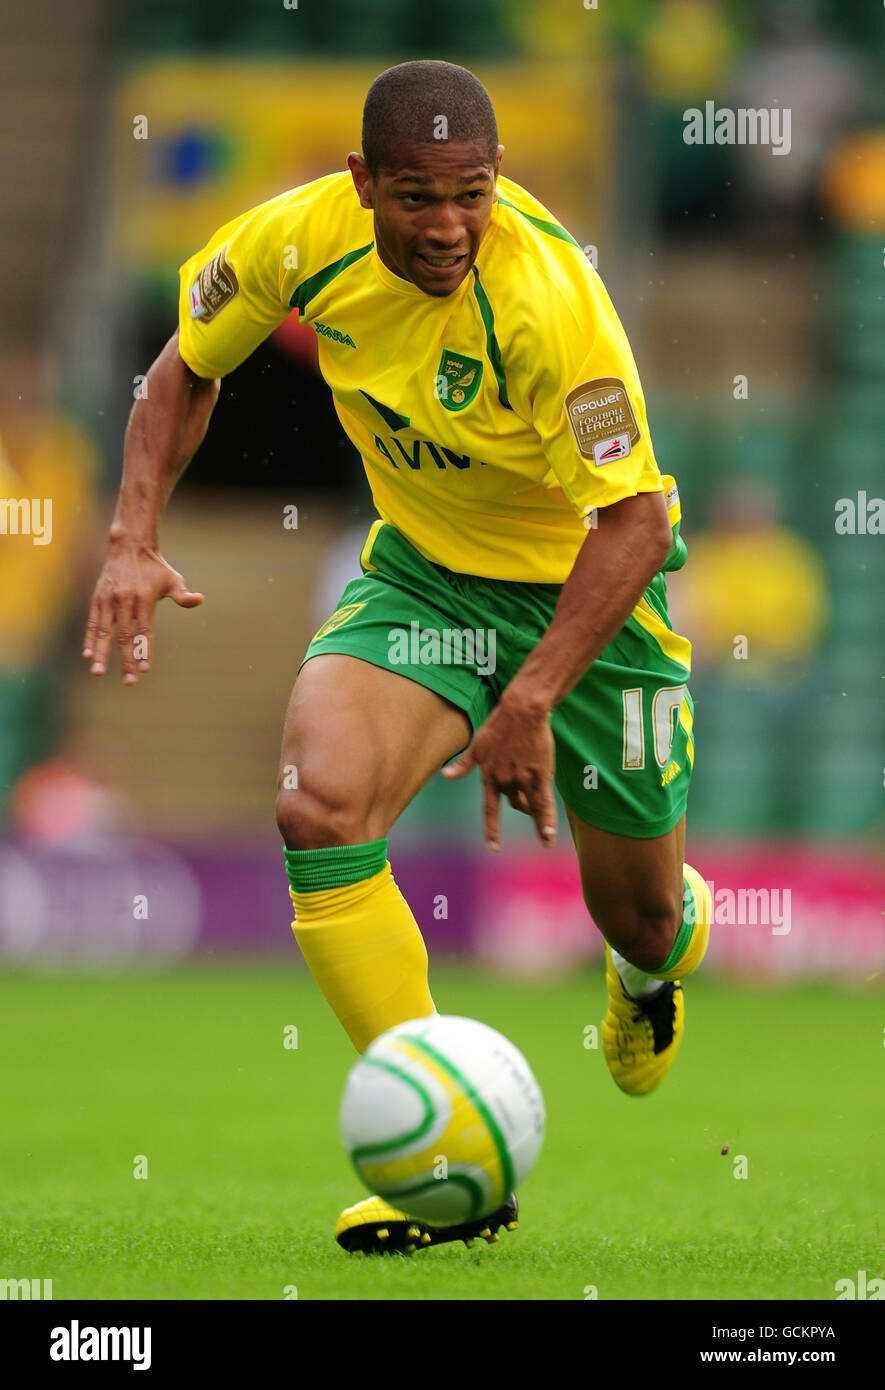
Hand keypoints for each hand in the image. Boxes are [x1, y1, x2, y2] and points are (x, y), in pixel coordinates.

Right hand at [82, 540, 203, 684]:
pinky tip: (88, 655)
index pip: (145, 630)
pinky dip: (90, 639)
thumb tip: (199, 600)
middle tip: (129, 682)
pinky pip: (92, 622)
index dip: (145, 650)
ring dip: (101, 654)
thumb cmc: (156, 567)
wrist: (129, 546)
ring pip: (104, 632)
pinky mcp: (97, 599)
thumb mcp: (173, 579)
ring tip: (98, 673)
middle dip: (126, 660)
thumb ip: (183, 595)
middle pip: (125, 636)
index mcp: (144, 598)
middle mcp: (124, 600)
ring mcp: (108, 600)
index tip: (145, 668)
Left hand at [442, 690, 556, 851]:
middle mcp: (506, 781)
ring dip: (537, 821)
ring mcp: (524, 778)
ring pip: (530, 806)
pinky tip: (549, 835)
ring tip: (544, 837)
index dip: (492, 830)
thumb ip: (463, 764)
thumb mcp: (477, 745)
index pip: (490, 810)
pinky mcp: (541, 773)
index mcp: (489, 777)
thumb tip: (445, 775)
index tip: (494, 848)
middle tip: (529, 808)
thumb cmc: (498, 725)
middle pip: (516, 804)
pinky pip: (545, 802)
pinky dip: (547, 819)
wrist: (521, 711)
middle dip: (523, 807)